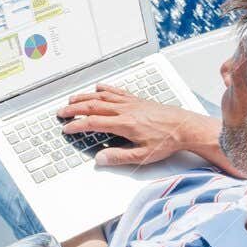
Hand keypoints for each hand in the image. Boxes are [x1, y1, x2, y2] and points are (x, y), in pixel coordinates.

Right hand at [57, 84, 208, 167]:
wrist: (185, 127)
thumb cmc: (167, 141)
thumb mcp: (143, 155)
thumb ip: (119, 157)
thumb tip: (100, 159)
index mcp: (124, 124)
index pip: (93, 123)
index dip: (77, 125)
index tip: (67, 128)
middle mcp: (125, 110)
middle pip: (93, 105)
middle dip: (74, 109)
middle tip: (61, 112)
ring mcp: (131, 103)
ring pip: (102, 96)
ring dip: (85, 97)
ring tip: (72, 99)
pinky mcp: (137, 100)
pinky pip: (117, 91)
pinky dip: (105, 88)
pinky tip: (98, 87)